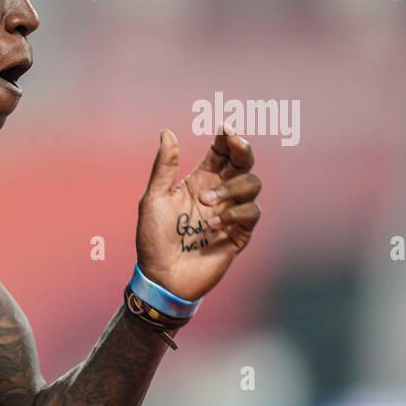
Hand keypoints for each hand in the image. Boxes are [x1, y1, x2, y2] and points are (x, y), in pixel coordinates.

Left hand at [136, 122, 262, 299]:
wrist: (162, 277)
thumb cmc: (153, 239)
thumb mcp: (154, 199)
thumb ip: (164, 167)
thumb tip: (167, 132)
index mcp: (199, 182)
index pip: (221, 152)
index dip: (227, 138)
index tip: (225, 129)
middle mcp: (218, 194)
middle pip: (243, 163)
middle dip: (243, 149)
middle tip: (234, 144)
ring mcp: (231, 213)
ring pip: (253, 184)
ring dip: (232, 187)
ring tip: (206, 202)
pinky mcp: (239, 234)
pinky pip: (251, 213)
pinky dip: (234, 214)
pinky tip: (212, 225)